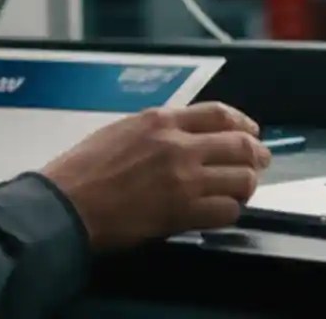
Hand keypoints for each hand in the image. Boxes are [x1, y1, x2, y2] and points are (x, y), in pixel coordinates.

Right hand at [40, 101, 270, 251]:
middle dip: (257, 155)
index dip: (244, 123)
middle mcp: (178, 145)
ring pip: (241, 178)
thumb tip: (185, 136)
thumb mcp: (122, 130)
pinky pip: (226, 210)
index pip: (220, 114)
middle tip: (260, 163)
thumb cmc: (82, 170)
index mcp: (161, 120)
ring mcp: (183, 178)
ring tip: (239, 191)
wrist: (65, 203)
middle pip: (240, 145)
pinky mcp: (182, 211)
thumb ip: (157, 129)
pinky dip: (229, 211)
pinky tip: (221, 211)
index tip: (251, 132)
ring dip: (245, 186)